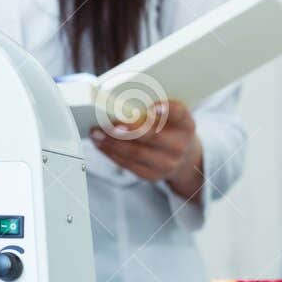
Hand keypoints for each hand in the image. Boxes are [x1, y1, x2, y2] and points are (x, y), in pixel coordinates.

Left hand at [89, 100, 203, 200]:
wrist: (182, 156)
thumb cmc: (169, 128)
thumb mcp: (169, 117)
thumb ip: (150, 110)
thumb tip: (117, 106)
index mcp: (185, 124)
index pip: (179, 114)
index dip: (167, 110)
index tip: (153, 107)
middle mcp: (180, 145)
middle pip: (152, 137)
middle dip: (128, 130)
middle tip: (109, 123)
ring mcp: (168, 163)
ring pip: (136, 153)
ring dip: (112, 142)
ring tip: (96, 132)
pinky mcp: (153, 175)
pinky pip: (128, 164)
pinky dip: (111, 153)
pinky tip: (100, 144)